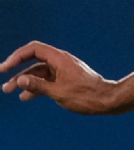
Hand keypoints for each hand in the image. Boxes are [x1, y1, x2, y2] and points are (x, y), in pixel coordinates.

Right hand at [0, 41, 117, 113]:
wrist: (108, 100)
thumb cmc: (86, 96)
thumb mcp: (58, 92)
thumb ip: (38, 85)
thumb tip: (19, 79)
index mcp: (60, 59)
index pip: (33, 49)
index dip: (16, 56)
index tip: (5, 68)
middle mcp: (61, 61)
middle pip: (34, 61)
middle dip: (16, 70)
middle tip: (4, 83)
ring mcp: (64, 70)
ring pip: (39, 72)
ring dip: (24, 81)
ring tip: (9, 91)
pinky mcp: (66, 79)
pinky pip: (47, 79)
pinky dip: (36, 86)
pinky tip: (25, 97)